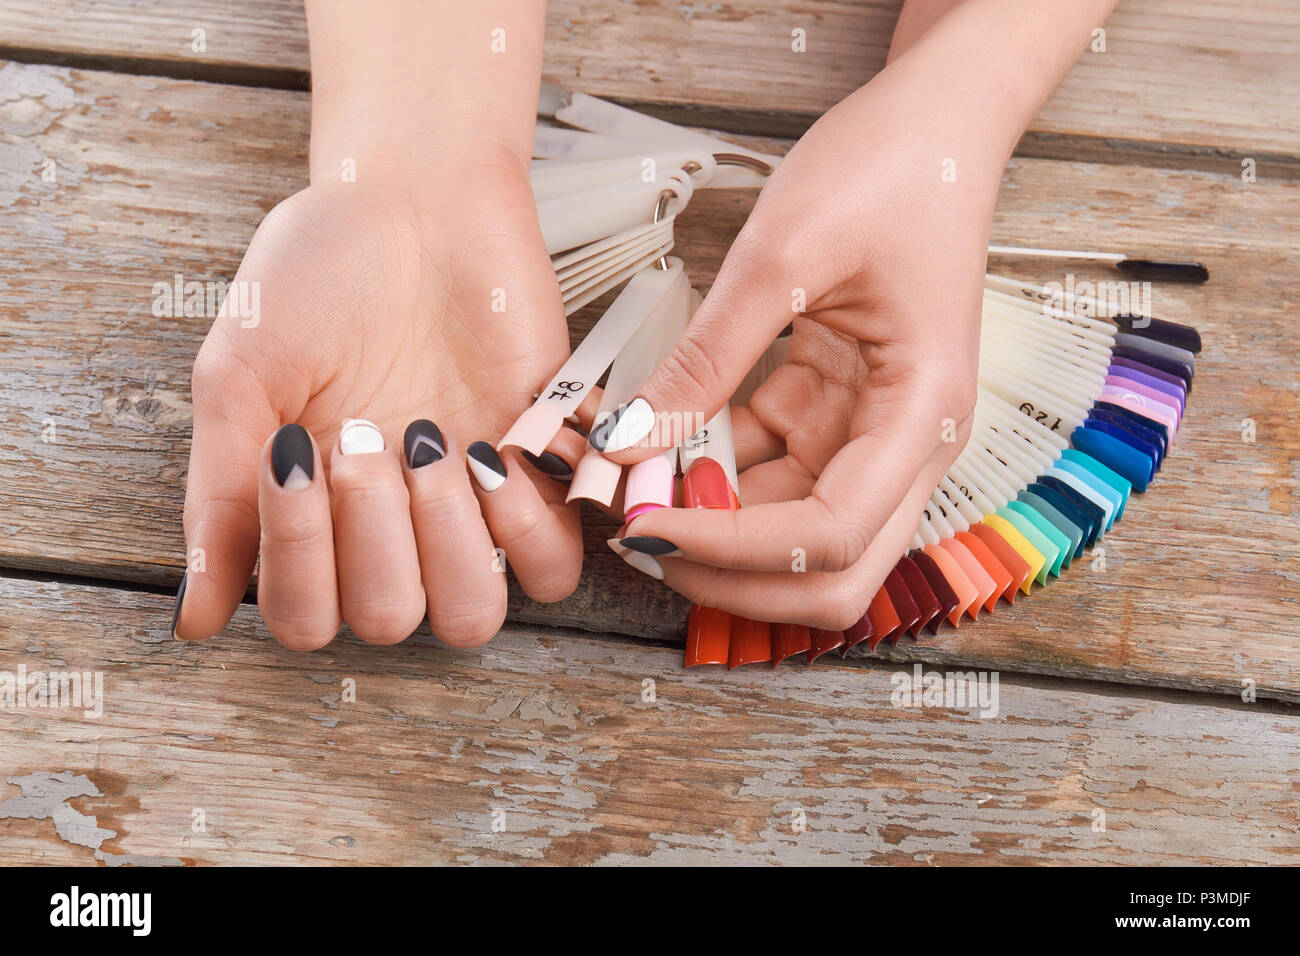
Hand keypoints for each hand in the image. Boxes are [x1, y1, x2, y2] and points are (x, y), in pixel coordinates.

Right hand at [175, 160, 586, 648]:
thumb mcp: (243, 376)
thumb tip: (191, 622)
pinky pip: (554, 569)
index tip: (295, 452)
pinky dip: (527, 530)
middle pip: (389, 620)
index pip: (303, 618)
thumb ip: (220, 496)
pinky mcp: (539, 475)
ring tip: (434, 445)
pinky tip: (493, 453)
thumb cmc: (318, 274)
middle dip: (374, 535)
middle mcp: (389, 528)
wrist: (419, 200)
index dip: (300, 561)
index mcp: (311, 514)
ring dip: (451, 543)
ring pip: (472, 615)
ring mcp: (467, 507)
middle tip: (366, 432)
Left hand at [601, 69, 1000, 629]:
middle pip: (831, 572)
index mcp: (924, 412)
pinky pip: (774, 477)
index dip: (734, 549)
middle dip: (733, 574)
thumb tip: (630, 443)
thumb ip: (707, 358)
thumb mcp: (783, 255)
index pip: (833, 535)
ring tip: (632, 491)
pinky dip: (717, 480)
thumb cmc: (887, 172)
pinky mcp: (839, 418)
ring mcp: (875, 437)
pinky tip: (659, 453)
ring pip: (795, 535)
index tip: (643, 525)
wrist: (936, 127)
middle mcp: (911, 445)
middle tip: (638, 539)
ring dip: (716, 530)